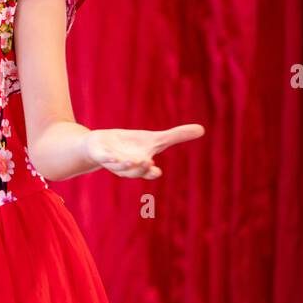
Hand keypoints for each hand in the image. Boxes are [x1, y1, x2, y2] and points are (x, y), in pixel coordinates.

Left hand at [86, 124, 204, 179]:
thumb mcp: (154, 139)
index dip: (151, 173)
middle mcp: (127, 166)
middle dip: (140, 169)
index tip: (156, 171)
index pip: (148, 172)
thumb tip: (202, 129)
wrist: (102, 145)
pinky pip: (103, 158)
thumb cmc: (131, 145)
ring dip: (125, 165)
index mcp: (141, 164)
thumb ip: (176, 136)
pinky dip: (107, 158)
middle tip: (148, 162)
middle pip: (134, 171)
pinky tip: (110, 156)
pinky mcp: (100, 155)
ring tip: (131, 161)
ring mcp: (112, 162)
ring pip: (118, 167)